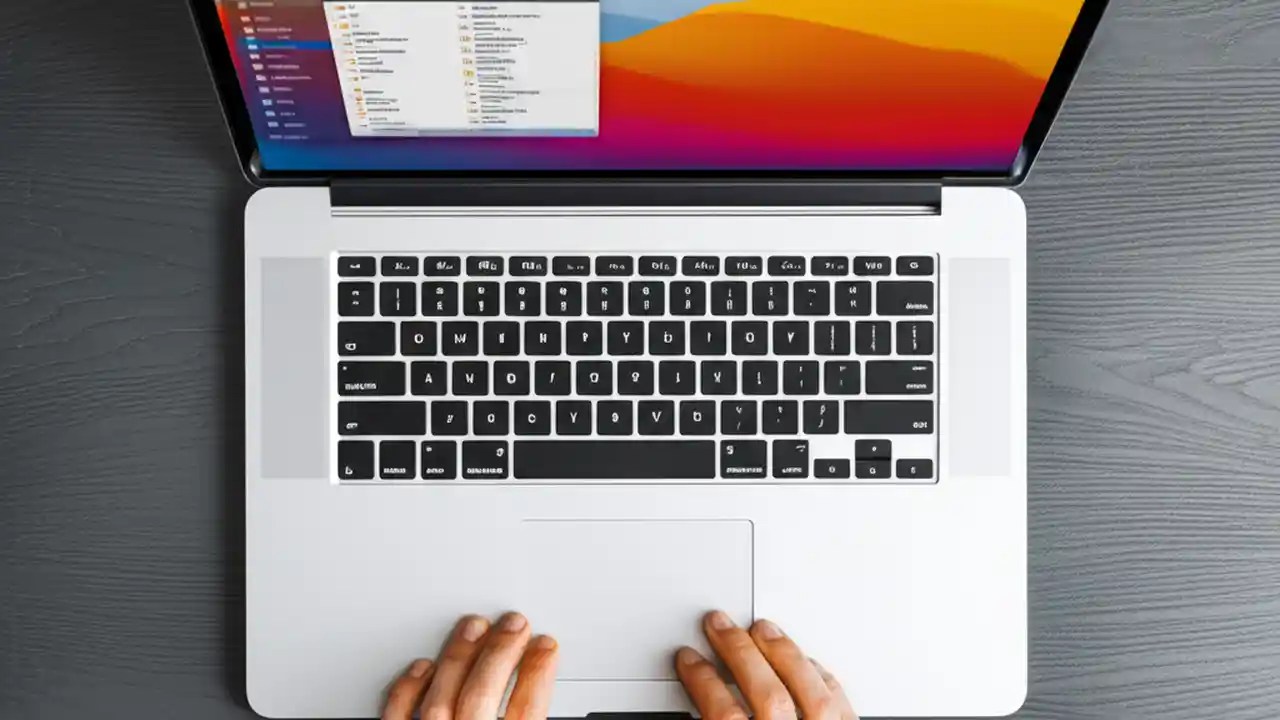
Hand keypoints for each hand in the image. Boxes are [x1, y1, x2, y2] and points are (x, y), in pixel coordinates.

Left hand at [382, 612, 558, 719]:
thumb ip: (527, 716)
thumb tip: (540, 695)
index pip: (527, 708)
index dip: (539, 672)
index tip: (545, 647)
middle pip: (484, 693)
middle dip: (501, 651)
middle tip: (513, 623)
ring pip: (441, 696)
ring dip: (459, 656)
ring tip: (473, 626)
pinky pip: (399, 715)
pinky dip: (408, 689)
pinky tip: (422, 666)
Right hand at [676, 610, 856, 719]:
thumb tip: (696, 697)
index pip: (725, 715)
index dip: (703, 681)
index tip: (690, 660)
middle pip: (768, 693)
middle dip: (738, 652)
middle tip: (719, 625)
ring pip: (811, 693)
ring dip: (783, 654)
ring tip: (762, 629)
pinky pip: (840, 704)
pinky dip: (821, 678)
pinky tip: (806, 662)